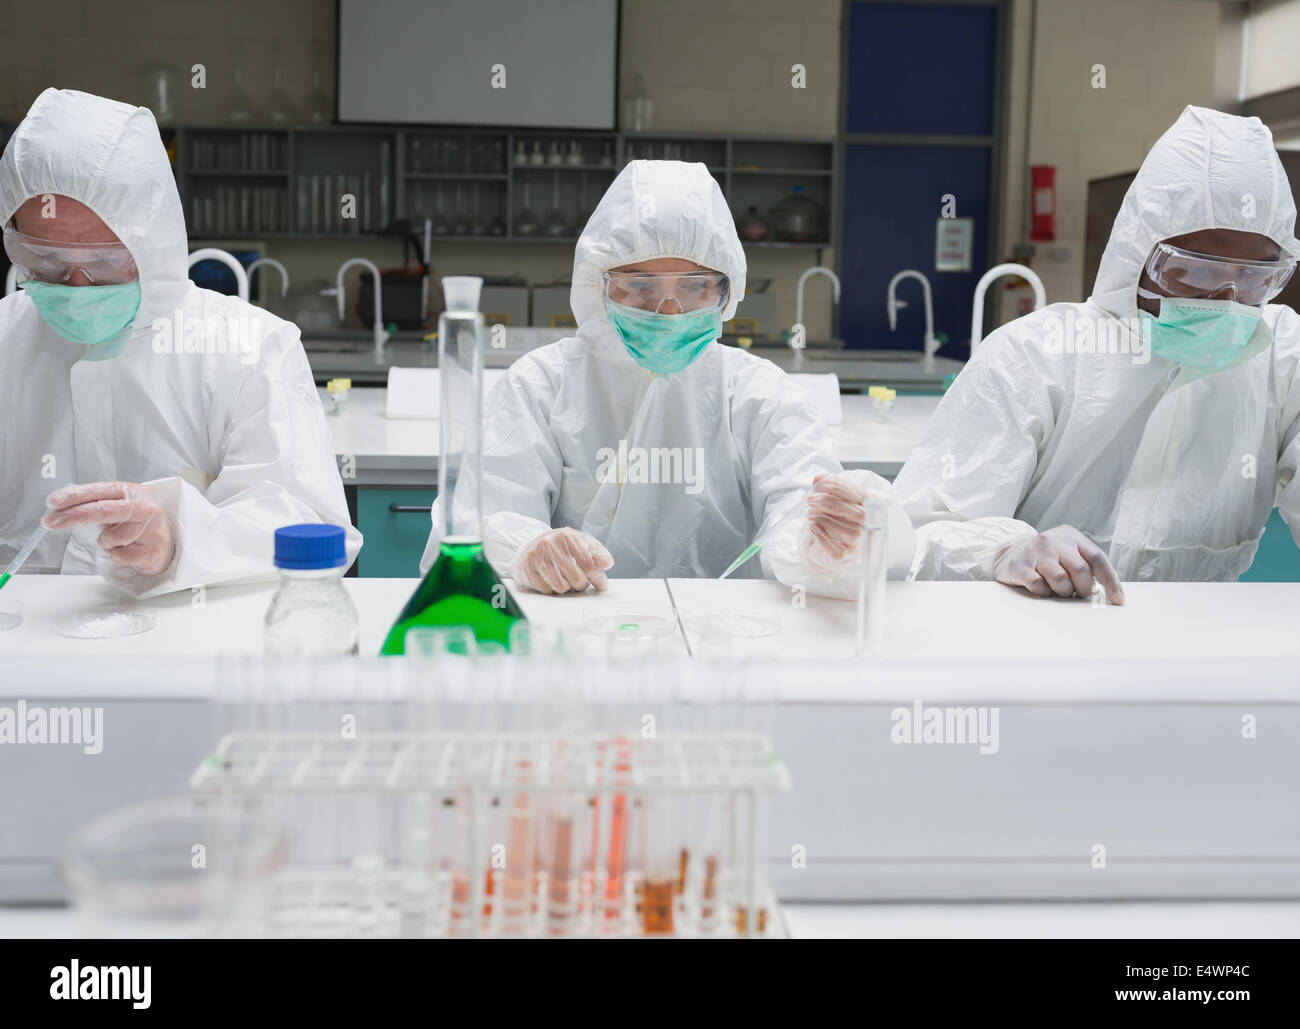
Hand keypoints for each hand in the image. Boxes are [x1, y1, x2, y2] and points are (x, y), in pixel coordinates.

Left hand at [43, 482, 176, 576]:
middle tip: (50, 522)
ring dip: (106, 542)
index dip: (73, 496)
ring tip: (121, 539)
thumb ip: (96, 503)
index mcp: (133, 492)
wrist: (168, 542)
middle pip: (101, 510)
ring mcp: (151, 528)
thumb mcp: (119, 506)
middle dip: (72, 517)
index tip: (53, 502)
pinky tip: (129, 549)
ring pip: (108, 538)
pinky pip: (118, 555)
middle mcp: (145, 507)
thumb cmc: (137, 522)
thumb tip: (60, 506)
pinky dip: (117, 555)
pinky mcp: (152, 549)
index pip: (99, 491)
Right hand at [509, 527, 613, 594]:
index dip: (598, 578)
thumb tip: (607, 563)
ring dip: (566, 588)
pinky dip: (552, 589)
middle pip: (577, 578)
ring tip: (564, 579)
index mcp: (567, 535)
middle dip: (581, 585)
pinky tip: (550, 580)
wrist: (529, 548)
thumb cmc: (559, 547)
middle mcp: (550, 543)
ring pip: (561, 587)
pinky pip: (547, 590)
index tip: (601, 585)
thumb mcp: (579, 543)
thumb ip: (596, 552)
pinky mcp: (526, 569)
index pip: (589, 563)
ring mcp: (537, 556)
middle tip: (579, 582)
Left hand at [799, 474, 865, 573]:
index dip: (842, 487)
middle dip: (831, 503)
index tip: (824, 482)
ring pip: (851, 532)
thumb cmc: (828, 517)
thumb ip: (823, 487)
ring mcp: (857, 542)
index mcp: (864, 506)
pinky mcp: (844, 556)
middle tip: (811, 499)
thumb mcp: (825, 498)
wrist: (820, 542)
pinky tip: (813, 528)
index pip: (860, 495)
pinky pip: (838, 550)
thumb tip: (819, 478)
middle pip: (858, 514)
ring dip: (826, 520)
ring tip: (810, 514)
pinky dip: (823, 538)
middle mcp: (866, 525)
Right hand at [992, 525, 1123, 603]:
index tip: (1117, 600)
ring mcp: (1035, 552)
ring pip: (1060, 581)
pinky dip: (1043, 593)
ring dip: (1061, 592)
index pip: (1097, 558)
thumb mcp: (1066, 553)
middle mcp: (1053, 540)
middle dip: (1082, 589)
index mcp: (1070, 536)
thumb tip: (1109, 592)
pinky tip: (1040, 588)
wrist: (1007, 553)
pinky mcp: (1019, 565)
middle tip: (1075, 593)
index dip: (1110, 581)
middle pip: (1080, 571)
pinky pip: (1038, 586)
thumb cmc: (1045, 558)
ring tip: (1056, 590)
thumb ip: (1085, 565)